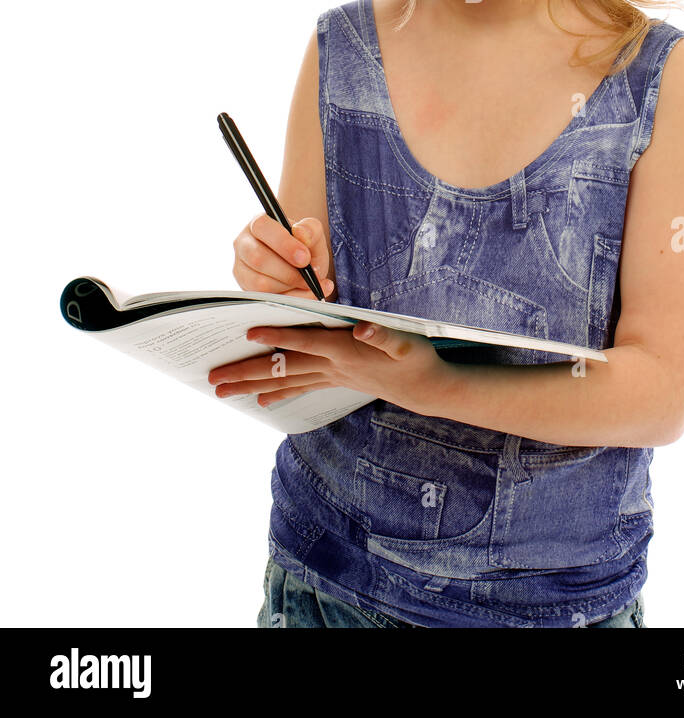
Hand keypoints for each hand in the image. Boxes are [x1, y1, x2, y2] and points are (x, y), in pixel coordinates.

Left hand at [208, 321, 451, 415]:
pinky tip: (260, 400)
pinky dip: (278, 392)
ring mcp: (331, 375)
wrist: (424, 388)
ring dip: (252, 386)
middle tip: (214, 381)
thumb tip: (362, 328)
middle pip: (283, 368)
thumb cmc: (417, 357)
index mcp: (344, 350)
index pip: (306, 341)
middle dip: (247, 373)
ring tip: (223, 391)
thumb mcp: (406, 341)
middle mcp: (331, 365)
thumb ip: (384, 334)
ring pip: (285, 380)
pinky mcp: (335, 380)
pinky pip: (300, 387)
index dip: (279, 337)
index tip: (250, 333)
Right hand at [232, 213, 335, 299]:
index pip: (262, 228)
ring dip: (289, 287)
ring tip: (309, 284)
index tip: (305, 258)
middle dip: (288, 272)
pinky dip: (289, 299)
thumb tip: (301, 234)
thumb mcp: (313, 235)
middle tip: (310, 277)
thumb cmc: (304, 246)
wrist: (302, 265)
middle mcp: (244, 244)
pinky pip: (265, 298)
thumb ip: (311, 230)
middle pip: (258, 259)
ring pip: (259, 283)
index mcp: (258, 224)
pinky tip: (305, 293)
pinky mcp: (246, 289)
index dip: (284, 244)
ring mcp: (241, 268)